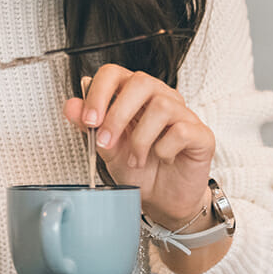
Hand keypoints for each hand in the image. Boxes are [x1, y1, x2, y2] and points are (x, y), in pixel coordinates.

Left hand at [64, 65, 213, 228]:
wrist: (162, 200)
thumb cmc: (138, 169)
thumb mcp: (107, 148)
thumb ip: (89, 126)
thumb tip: (71, 106)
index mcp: (133, 95)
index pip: (114, 73)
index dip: (99, 93)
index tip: (88, 120)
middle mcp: (160, 97)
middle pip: (140, 82)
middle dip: (117, 114)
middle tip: (106, 142)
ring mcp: (183, 114)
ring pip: (161, 106)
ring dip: (140, 139)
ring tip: (135, 159)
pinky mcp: (201, 134)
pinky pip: (181, 130)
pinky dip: (165, 148)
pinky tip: (162, 158)